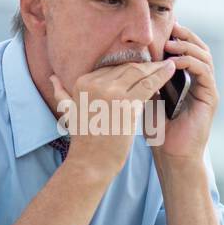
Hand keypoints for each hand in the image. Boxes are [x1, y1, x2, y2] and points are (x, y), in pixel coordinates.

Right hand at [50, 59, 177, 181]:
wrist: (91, 163)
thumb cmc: (85, 141)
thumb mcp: (68, 112)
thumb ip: (61, 93)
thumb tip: (52, 78)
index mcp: (82, 83)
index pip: (112, 67)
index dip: (130, 65)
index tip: (144, 65)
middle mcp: (95, 84)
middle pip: (127, 67)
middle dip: (146, 64)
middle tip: (161, 61)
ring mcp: (111, 93)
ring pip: (139, 73)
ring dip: (157, 68)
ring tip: (170, 65)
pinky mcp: (126, 104)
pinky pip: (148, 85)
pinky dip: (161, 76)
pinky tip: (171, 70)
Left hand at [155, 24, 216, 162]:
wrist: (171, 157)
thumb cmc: (158, 132)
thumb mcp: (148, 99)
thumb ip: (146, 80)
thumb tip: (131, 58)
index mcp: (188, 81)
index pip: (186, 50)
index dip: (176, 37)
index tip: (161, 27)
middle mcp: (200, 82)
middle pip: (198, 48)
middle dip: (185, 35)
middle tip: (170, 26)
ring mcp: (207, 89)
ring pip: (203, 56)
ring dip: (187, 47)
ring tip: (170, 42)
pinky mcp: (211, 97)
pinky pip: (204, 72)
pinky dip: (190, 62)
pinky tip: (174, 61)